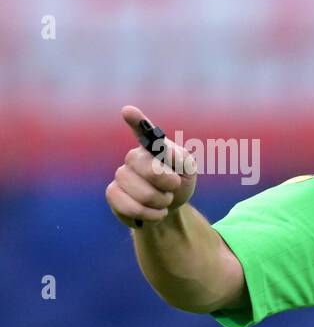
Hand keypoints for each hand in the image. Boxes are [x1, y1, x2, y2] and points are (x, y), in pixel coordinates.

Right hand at [105, 105, 198, 227]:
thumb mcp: (188, 170)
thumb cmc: (178, 183)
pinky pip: (129, 207)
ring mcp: (121, 175)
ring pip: (142, 193)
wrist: (168, 207)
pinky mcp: (113, 194)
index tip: (129, 111)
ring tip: (164, 201)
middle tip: (173, 188)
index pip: (142, 130)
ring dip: (161, 202)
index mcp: (153, 147)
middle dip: (168, 185)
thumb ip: (181, 159)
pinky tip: (154, 213)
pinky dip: (149, 215)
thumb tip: (166, 152)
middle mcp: (134, 157)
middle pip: (150, 170)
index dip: (136, 121)